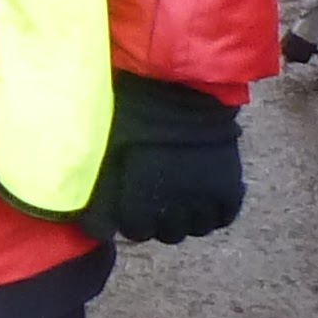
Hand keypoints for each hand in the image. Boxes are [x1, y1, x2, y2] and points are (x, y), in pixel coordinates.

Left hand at [81, 73, 244, 243]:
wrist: (179, 83)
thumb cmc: (134, 108)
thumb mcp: (107, 146)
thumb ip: (99, 189)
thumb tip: (90, 227)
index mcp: (139, 195)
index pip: (136, 232)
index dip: (130, 220)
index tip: (129, 206)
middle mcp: (173, 204)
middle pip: (168, 235)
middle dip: (158, 222)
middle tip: (153, 202)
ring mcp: (203, 197)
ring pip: (196, 229)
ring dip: (186, 219)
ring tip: (178, 201)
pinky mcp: (226, 185)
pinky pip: (224, 216)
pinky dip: (215, 213)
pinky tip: (203, 199)